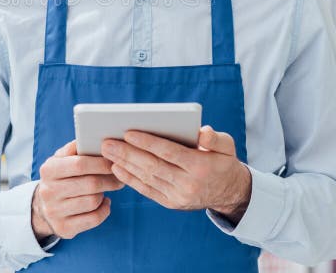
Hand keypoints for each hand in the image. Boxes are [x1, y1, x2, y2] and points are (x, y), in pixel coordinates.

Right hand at [32, 140, 125, 241]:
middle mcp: (49, 191)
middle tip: (119, 176)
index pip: (79, 164)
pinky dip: (104, 210)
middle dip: (109, 179)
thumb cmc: (60, 177)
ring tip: (108, 187)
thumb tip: (92, 138)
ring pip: (93, 201)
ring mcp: (55, 211)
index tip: (114, 161)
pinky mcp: (64, 228)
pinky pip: (93, 219)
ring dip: (105, 193)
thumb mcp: (61, 159)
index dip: (100, 163)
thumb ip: (75, 148)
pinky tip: (104, 202)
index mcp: (49, 169)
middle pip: (90, 184)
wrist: (43, 207)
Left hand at [100, 125, 251, 224]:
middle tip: (107, 142)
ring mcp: (178, 196)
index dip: (148, 143)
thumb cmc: (222, 160)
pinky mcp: (171, 203)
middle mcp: (188, 184)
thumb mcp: (227, 145)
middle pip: (153, 166)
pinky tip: (117, 168)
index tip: (128, 132)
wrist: (228, 192)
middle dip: (127, 154)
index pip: (169, 152)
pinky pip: (147, 190)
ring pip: (147, 178)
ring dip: (124, 165)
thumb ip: (215, 137)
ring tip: (106, 152)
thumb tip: (202, 132)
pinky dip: (131, 179)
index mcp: (200, 166)